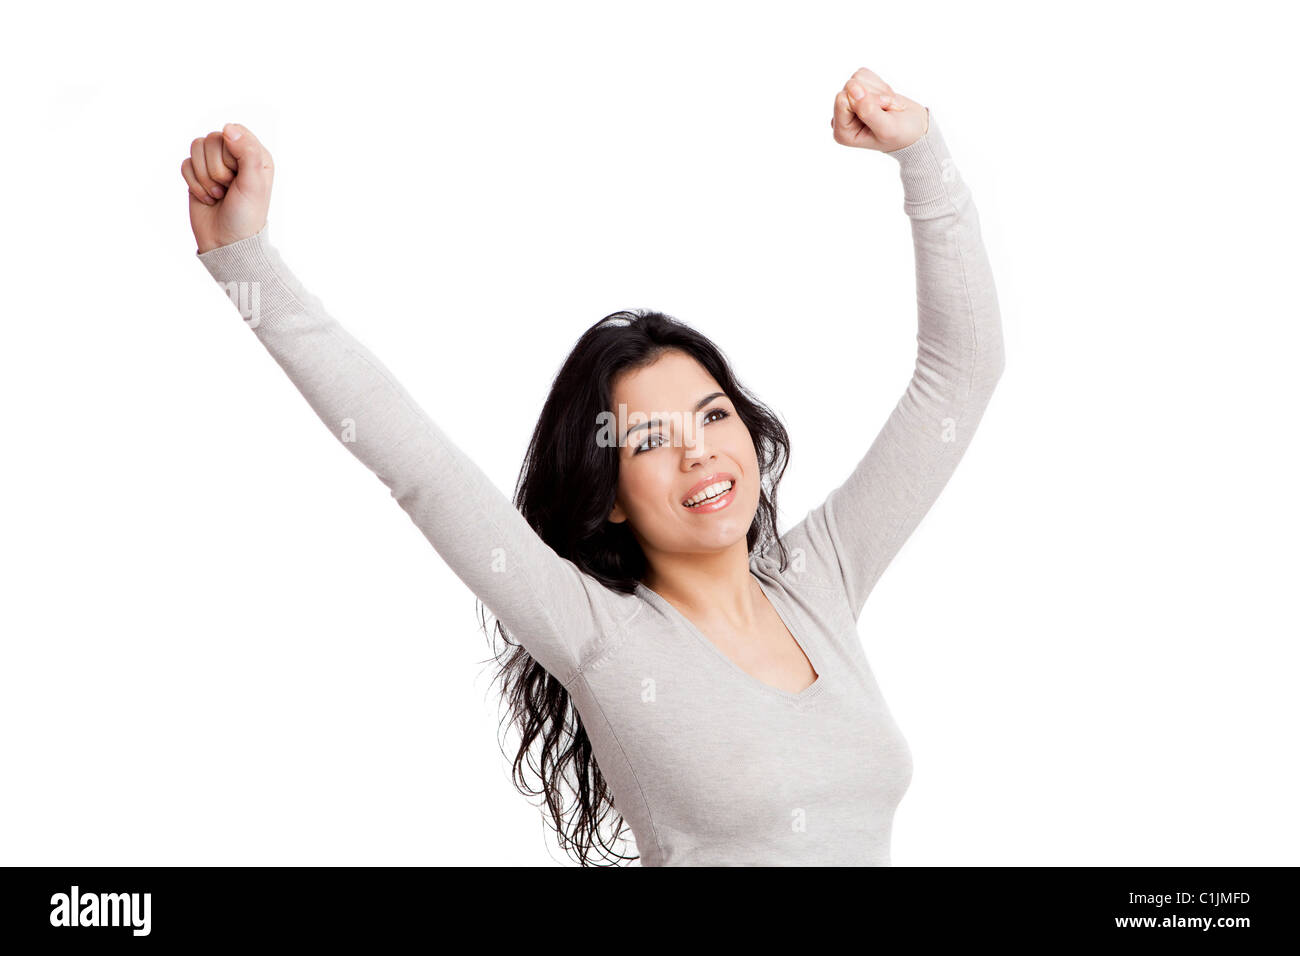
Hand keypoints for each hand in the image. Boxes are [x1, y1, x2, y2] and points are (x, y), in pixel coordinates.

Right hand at [180, 124, 274, 253]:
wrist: (226, 241)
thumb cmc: (246, 215)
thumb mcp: (253, 185)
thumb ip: (247, 153)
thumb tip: (228, 128)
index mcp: (255, 155)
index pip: (233, 132)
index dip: (229, 155)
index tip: (238, 176)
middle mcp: (235, 156)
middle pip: (211, 140)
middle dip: (216, 170)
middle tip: (228, 189)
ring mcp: (214, 164)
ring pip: (195, 148)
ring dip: (204, 177)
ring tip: (218, 194)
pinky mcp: (197, 174)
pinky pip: (185, 164)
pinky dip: (194, 184)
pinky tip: (207, 198)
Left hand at [830, 68, 928, 152]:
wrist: (915, 127)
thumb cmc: (901, 134)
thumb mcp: (887, 128)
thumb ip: (867, 111)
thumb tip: (852, 88)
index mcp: (842, 132)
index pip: (842, 100)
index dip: (866, 100)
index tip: (882, 113)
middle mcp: (842, 116)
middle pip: (850, 86)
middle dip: (875, 95)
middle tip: (888, 110)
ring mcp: (849, 102)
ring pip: (857, 78)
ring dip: (880, 90)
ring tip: (888, 106)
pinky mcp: (858, 90)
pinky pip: (864, 74)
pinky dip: (880, 84)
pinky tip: (886, 99)